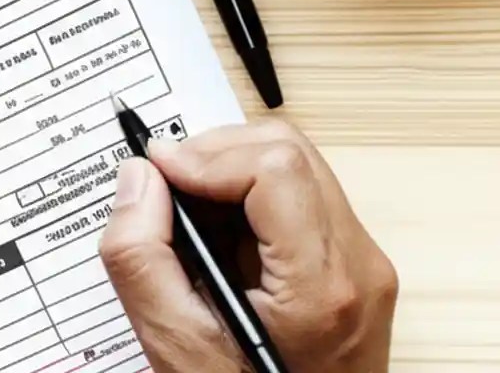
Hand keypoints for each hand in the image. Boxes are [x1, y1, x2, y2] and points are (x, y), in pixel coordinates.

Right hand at [98, 119, 398, 372]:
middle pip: (290, 152)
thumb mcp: (177, 347)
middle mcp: (357, 265)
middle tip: (164, 183)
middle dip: (215, 152)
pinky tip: (215, 235)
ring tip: (186, 213)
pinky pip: (300, 198)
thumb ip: (142, 259)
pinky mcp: (351, 266)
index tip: (156, 170)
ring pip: (296, 166)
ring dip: (230, 170)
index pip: (276, 168)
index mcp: (321, 286)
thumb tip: (138, 179)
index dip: (206, 156)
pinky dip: (248, 196)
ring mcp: (361, 264)